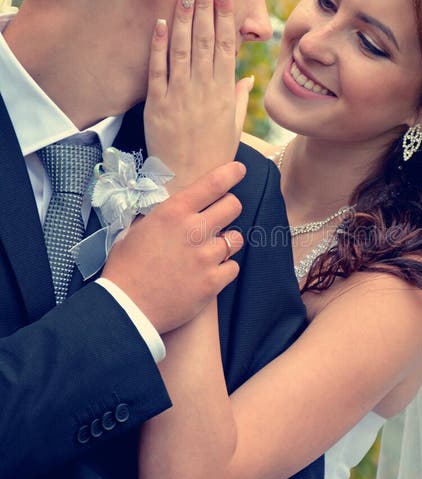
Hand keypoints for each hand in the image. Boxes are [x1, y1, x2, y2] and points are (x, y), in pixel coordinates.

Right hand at [102, 161, 244, 333]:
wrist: (126, 309)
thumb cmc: (126, 268)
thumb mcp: (135, 231)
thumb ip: (161, 217)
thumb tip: (174, 209)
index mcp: (173, 212)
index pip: (213, 183)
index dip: (231, 173)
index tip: (239, 170)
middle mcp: (193, 230)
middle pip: (233, 206)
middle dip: (229, 209)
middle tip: (219, 218)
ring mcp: (205, 257)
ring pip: (236, 238)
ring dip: (227, 242)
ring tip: (211, 250)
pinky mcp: (213, 282)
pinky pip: (233, 267)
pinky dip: (224, 269)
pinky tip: (209, 273)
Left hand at [144, 0, 253, 190]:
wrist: (189, 181)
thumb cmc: (214, 157)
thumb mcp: (233, 127)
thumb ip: (239, 99)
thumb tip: (247, 76)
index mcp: (224, 93)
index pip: (226, 45)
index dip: (226, 15)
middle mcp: (204, 89)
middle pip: (206, 39)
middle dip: (206, 5)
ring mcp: (180, 95)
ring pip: (183, 48)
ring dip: (184, 16)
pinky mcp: (158, 104)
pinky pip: (158, 69)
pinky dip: (158, 45)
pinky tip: (160, 22)